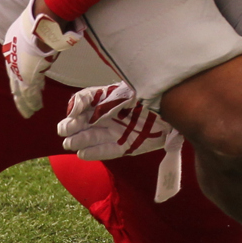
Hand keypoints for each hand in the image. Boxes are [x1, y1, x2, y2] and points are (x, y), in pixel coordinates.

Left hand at [0, 0, 78, 117]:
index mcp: (12, 45)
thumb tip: (51, 33)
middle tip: (22, 106)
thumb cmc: (45, 17)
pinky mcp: (29, 76)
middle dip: (19, 94)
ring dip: (26, 102)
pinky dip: (32, 102)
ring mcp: (19, 67)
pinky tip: (34, 109)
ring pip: (21, 90)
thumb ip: (41, 34)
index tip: (24, 85)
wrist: (45, 19)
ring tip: (29, 112)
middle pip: (15, 81)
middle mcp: (12, 59)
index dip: (19, 77)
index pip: (15, 66)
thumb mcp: (37, 26)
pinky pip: (30, 93)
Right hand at [57, 84, 185, 201]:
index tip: (73, 113)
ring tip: (71, 144)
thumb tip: (75, 106)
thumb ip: (100, 96)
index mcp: (108, 96)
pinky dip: (95, 153)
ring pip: (92, 137)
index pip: (85, 99)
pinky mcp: (126, 146)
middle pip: (84, 121)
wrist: (175, 108)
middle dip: (72, 126)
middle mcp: (109, 114)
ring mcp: (117, 131)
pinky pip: (107, 151)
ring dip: (80, 140)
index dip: (75, 106)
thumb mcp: (126, 89)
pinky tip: (82, 154)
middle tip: (66, 131)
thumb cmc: (150, 93)